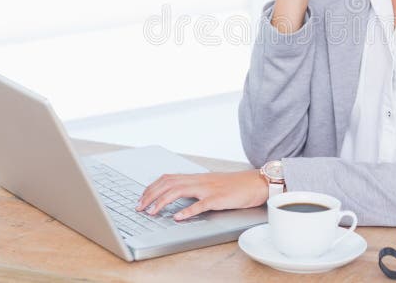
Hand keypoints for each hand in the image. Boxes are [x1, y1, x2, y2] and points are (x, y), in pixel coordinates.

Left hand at [135, 170, 268, 220]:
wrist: (256, 183)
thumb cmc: (235, 186)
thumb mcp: (211, 185)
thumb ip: (195, 189)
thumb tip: (178, 198)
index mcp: (197, 178)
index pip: (168, 178)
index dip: (152, 188)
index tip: (141, 199)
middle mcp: (199, 180)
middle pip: (168, 183)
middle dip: (150, 195)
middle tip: (139, 207)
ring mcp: (208, 189)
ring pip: (179, 191)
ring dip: (162, 202)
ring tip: (152, 212)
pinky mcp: (218, 198)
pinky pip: (201, 204)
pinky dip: (187, 211)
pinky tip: (178, 217)